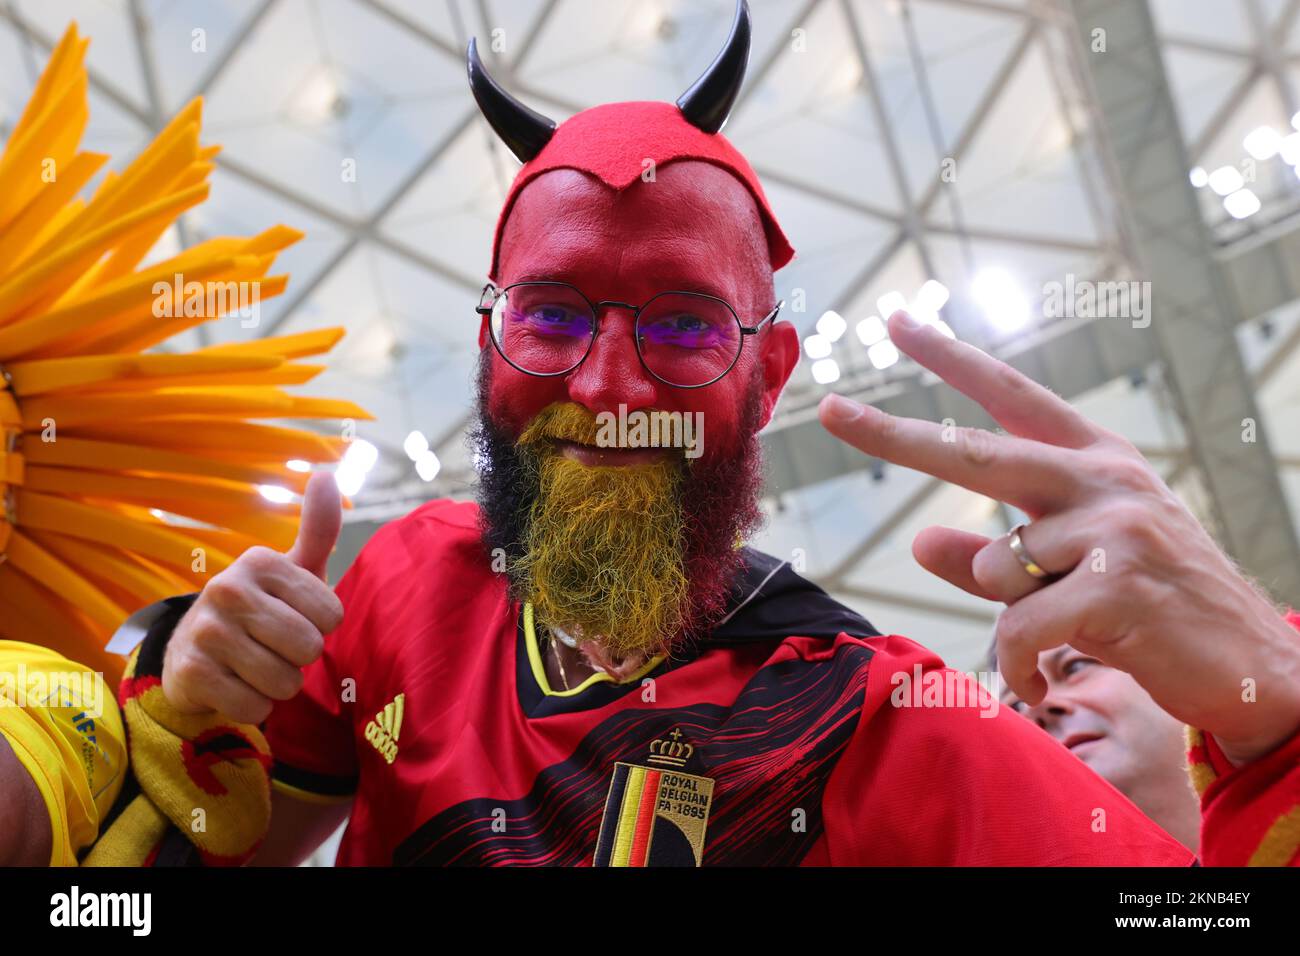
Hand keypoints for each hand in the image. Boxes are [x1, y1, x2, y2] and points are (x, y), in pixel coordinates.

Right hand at [162, 472, 344, 723]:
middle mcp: (228, 589)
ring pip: (284, 682)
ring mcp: (206, 631)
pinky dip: (254, 707)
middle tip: (275, 648)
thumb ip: (317, 528)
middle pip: (309, 648)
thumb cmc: (262, 610)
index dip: (321, 628)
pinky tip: (236, 687)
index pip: (332, 615)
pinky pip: (255, 707)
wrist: (193, 654)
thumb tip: (326, 473)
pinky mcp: (191, 674)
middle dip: (300, 659)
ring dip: (278, 686)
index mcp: (260, 562)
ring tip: (256, 668)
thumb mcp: (294, 570)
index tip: (295, 619)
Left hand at [819, 312, 1299, 765]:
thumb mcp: (1069, 572)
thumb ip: (990, 558)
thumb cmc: (1155, 612)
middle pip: (976, 453)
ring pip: (994, 568)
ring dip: (1008, 619)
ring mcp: (1114, 525)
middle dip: (896, 435)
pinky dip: (1016, 662)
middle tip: (831, 409)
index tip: (896, 322)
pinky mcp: (1116, 583)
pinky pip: (1017, 625)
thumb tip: (919, 540)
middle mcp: (1103, 478)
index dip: (951, 357)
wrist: (1254, 669)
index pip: (1012, 397)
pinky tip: (1040, 680)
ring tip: (1058, 644)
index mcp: (1095, 461)